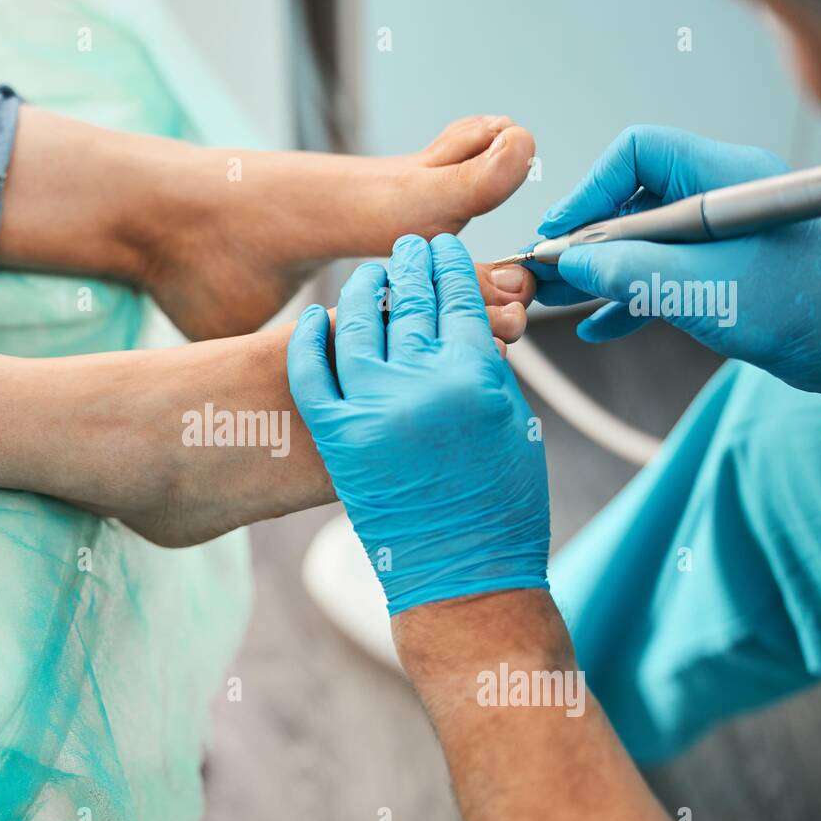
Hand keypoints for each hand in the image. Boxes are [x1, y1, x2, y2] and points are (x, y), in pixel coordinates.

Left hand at [287, 234, 549, 614]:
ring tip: (370, 275)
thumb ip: (484, 365)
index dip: (452, 268)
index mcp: (473, 374)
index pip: (458, 298)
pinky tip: (314, 319)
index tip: (446, 250)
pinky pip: (311, 373)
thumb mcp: (510, 420)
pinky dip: (309, 341)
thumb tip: (466, 322)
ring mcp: (371, 406)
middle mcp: (420, 382)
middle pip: (409, 302)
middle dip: (410, 267)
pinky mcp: (336, 435)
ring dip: (363, 291)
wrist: (461, 571)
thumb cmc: (501, 503)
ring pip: (356, 325)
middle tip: (408, 250)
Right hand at [529, 125, 820, 404]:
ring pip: (639, 241)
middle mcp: (717, 196)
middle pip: (631, 200)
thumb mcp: (701, 289)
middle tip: (544, 271)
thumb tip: (568, 262)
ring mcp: (718, 235)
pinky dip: (627, 297)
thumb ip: (629, 272)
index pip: (637, 154)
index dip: (591, 190)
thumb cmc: (798, 311)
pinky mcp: (719, 270)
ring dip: (597, 272)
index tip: (559, 233)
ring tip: (555, 298)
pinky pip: (659, 272)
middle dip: (583, 239)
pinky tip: (599, 325)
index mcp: (722, 177)